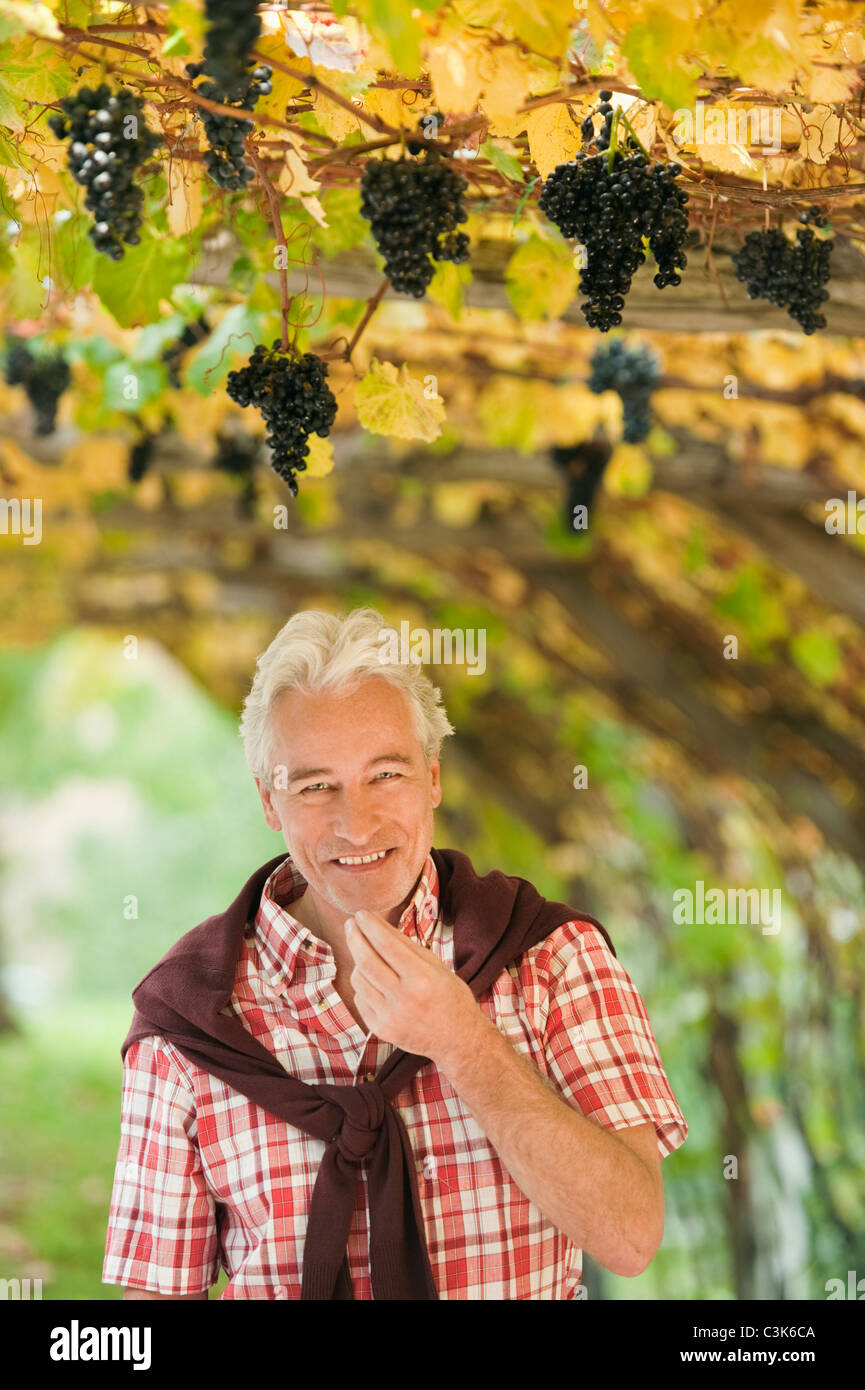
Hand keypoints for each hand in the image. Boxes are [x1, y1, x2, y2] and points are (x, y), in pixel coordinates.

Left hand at [344, 910, 482, 1063]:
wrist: (458, 1040)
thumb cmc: (451, 997)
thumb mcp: (436, 966)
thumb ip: (407, 946)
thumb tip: (378, 925)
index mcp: (422, 979)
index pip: (387, 945)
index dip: (370, 926)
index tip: (361, 914)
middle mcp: (405, 999)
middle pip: (366, 961)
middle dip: (355, 937)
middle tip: (350, 924)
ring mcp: (390, 1017)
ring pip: (358, 980)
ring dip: (357, 961)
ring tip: (365, 953)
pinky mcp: (381, 1030)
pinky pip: (360, 999)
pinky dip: (363, 985)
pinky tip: (372, 979)